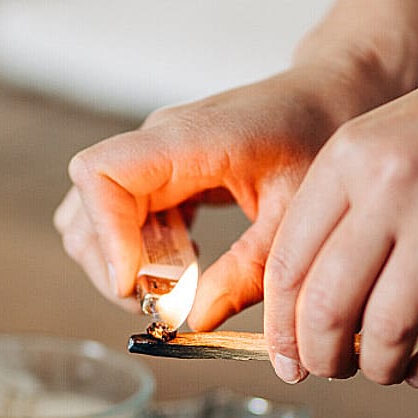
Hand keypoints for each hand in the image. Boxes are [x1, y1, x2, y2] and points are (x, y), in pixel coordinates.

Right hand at [55, 61, 379, 329]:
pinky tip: (188, 263)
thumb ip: (249, 272)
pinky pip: (122, 217)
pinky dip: (142, 252)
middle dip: (113, 266)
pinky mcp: (161, 173)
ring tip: (181, 284)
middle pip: (87, 207)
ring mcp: (154, 156)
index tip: (136, 284)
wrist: (329, 96)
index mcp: (189, 139)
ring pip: (95, 216)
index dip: (107, 236)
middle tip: (166, 302)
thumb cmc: (320, 137)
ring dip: (125, 262)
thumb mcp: (296, 216)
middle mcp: (157, 143)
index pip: (100, 174)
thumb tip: (195, 322)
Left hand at [263, 7, 417, 385]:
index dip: (280, 327)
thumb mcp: (384, 141)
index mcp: (348, 156)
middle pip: (328, 304)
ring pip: (390, 326)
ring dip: (381, 368)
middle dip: (322, 357)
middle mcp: (391, 180)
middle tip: (331, 371)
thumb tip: (309, 304)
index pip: (287, 263)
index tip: (285, 358)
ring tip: (385, 370)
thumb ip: (343, 209)